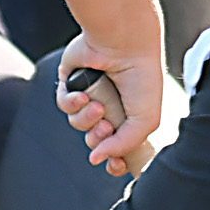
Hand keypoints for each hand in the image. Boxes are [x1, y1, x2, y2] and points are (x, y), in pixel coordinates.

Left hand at [55, 36, 161, 176]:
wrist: (124, 44)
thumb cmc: (141, 78)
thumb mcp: (145, 120)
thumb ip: (123, 145)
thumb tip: (96, 159)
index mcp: (129, 114)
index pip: (118, 147)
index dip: (115, 161)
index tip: (116, 165)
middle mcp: (109, 105)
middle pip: (95, 139)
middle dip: (98, 138)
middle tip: (105, 127)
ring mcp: (89, 94)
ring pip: (78, 123)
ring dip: (85, 120)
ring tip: (96, 107)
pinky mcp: (71, 81)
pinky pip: (64, 104)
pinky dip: (71, 103)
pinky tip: (82, 95)